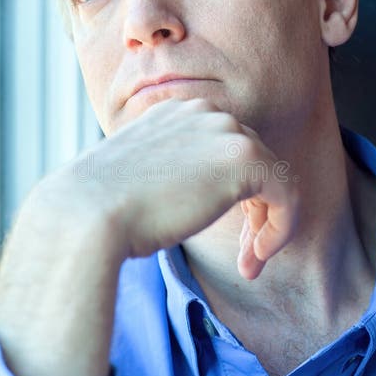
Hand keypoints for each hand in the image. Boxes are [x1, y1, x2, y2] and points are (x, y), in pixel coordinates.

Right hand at [80, 98, 297, 267]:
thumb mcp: (140, 181)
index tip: (225, 237)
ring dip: (267, 226)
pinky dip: (282, 227)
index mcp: (175, 112)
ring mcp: (225, 130)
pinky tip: (257, 257)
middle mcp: (203, 111)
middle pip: (253, 162)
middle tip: (246, 258)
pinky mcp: (245, 158)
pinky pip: (287, 193)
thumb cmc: (101, 210)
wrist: (87, 214)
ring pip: (274, 178)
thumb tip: (194, 200)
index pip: (224, 151)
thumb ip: (171, 177)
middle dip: (254, 213)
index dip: (234, 198)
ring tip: (250, 263)